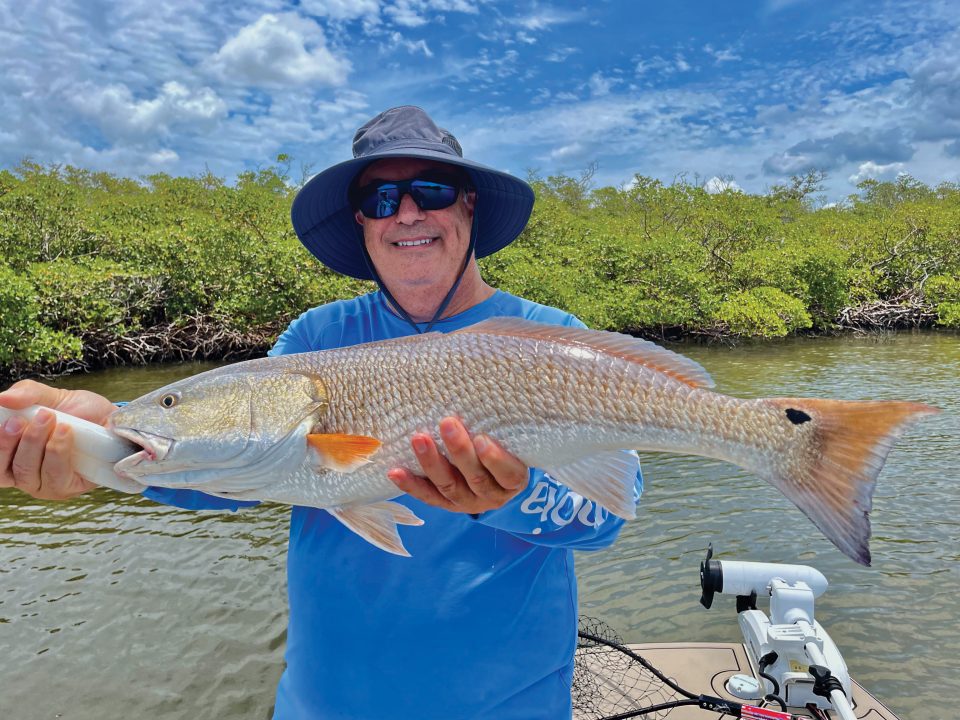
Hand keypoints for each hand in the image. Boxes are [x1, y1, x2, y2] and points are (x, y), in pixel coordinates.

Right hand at [0, 379, 115, 499]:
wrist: (112, 420)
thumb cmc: (78, 412)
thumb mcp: (51, 396)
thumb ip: (26, 394)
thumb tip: (1, 398)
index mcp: (12, 456)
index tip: (4, 422)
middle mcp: (24, 474)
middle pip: (5, 470)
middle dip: (12, 441)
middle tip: (21, 418)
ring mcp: (45, 484)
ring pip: (27, 472)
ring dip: (35, 442)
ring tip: (50, 418)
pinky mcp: (68, 487)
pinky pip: (55, 476)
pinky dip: (57, 451)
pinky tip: (65, 431)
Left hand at [387, 417, 527, 513]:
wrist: (494, 475)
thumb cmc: (503, 445)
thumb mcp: (511, 437)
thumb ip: (501, 422)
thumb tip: (485, 384)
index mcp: (513, 480)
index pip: (508, 473)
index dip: (495, 459)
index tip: (482, 438)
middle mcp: (491, 495)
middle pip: (475, 478)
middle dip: (459, 451)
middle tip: (447, 423)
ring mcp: (467, 502)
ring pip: (449, 486)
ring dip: (432, 463)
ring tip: (419, 439)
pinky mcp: (446, 504)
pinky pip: (428, 496)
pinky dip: (411, 485)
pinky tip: (395, 471)